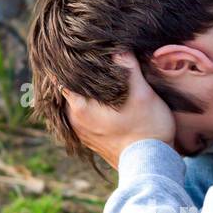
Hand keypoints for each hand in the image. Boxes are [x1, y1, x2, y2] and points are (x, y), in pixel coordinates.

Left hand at [61, 51, 175, 169]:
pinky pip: (83, 115)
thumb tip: (118, 46)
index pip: (60, 77)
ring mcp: (81, 132)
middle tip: (85, 54)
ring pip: (75, 102)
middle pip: (67, 89)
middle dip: (76, 74)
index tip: (73, 47)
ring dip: (84, 89)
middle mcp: (74, 120)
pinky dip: (89, 103)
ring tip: (94, 73)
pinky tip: (101, 96)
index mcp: (80, 107)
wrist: (152, 166)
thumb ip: (128, 67)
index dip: (66, 62)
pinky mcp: (91, 139)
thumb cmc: (148, 129)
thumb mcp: (141, 94)